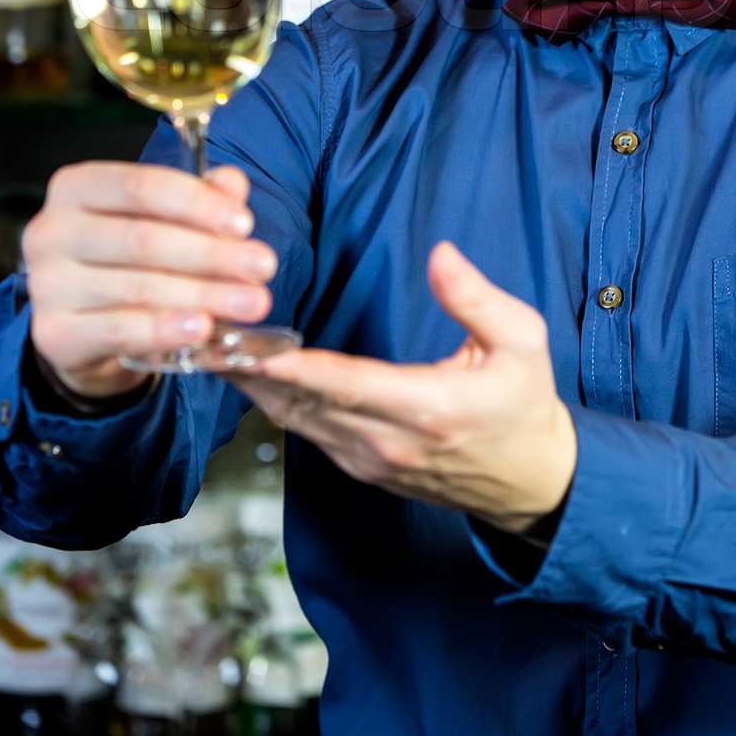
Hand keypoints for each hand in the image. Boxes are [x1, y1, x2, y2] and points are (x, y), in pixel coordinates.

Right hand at [23, 161, 277, 400]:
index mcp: (76, 187)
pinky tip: (203, 328)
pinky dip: (166, 329)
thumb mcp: (165, 221)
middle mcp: (50, 230)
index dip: (197, 203)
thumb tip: (232, 183)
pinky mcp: (52, 333)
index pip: (140, 186)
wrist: (89, 329)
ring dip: (205, 294)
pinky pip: (119, 330)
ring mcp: (46, 285)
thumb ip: (200, 198)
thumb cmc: (131, 260)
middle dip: (213, 254)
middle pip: (144, 239)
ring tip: (253, 302)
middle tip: (264, 267)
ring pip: (139, 286)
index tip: (245, 224)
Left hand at [232, 241, 577, 537]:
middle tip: (203, 329)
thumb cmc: (526, 403)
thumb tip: (440, 254)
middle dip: (249, 367)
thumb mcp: (523, 341)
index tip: (248, 341)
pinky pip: (305, 431)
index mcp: (426, 408)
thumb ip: (476, 298)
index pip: (344, 383)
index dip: (292, 363)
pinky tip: (249, 370)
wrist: (533, 482)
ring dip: (253, 383)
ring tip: (211, 343)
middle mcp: (386, 441)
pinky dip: (273, 399)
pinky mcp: (361, 467)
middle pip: (301, 403)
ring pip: (294, 420)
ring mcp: (368, 460)